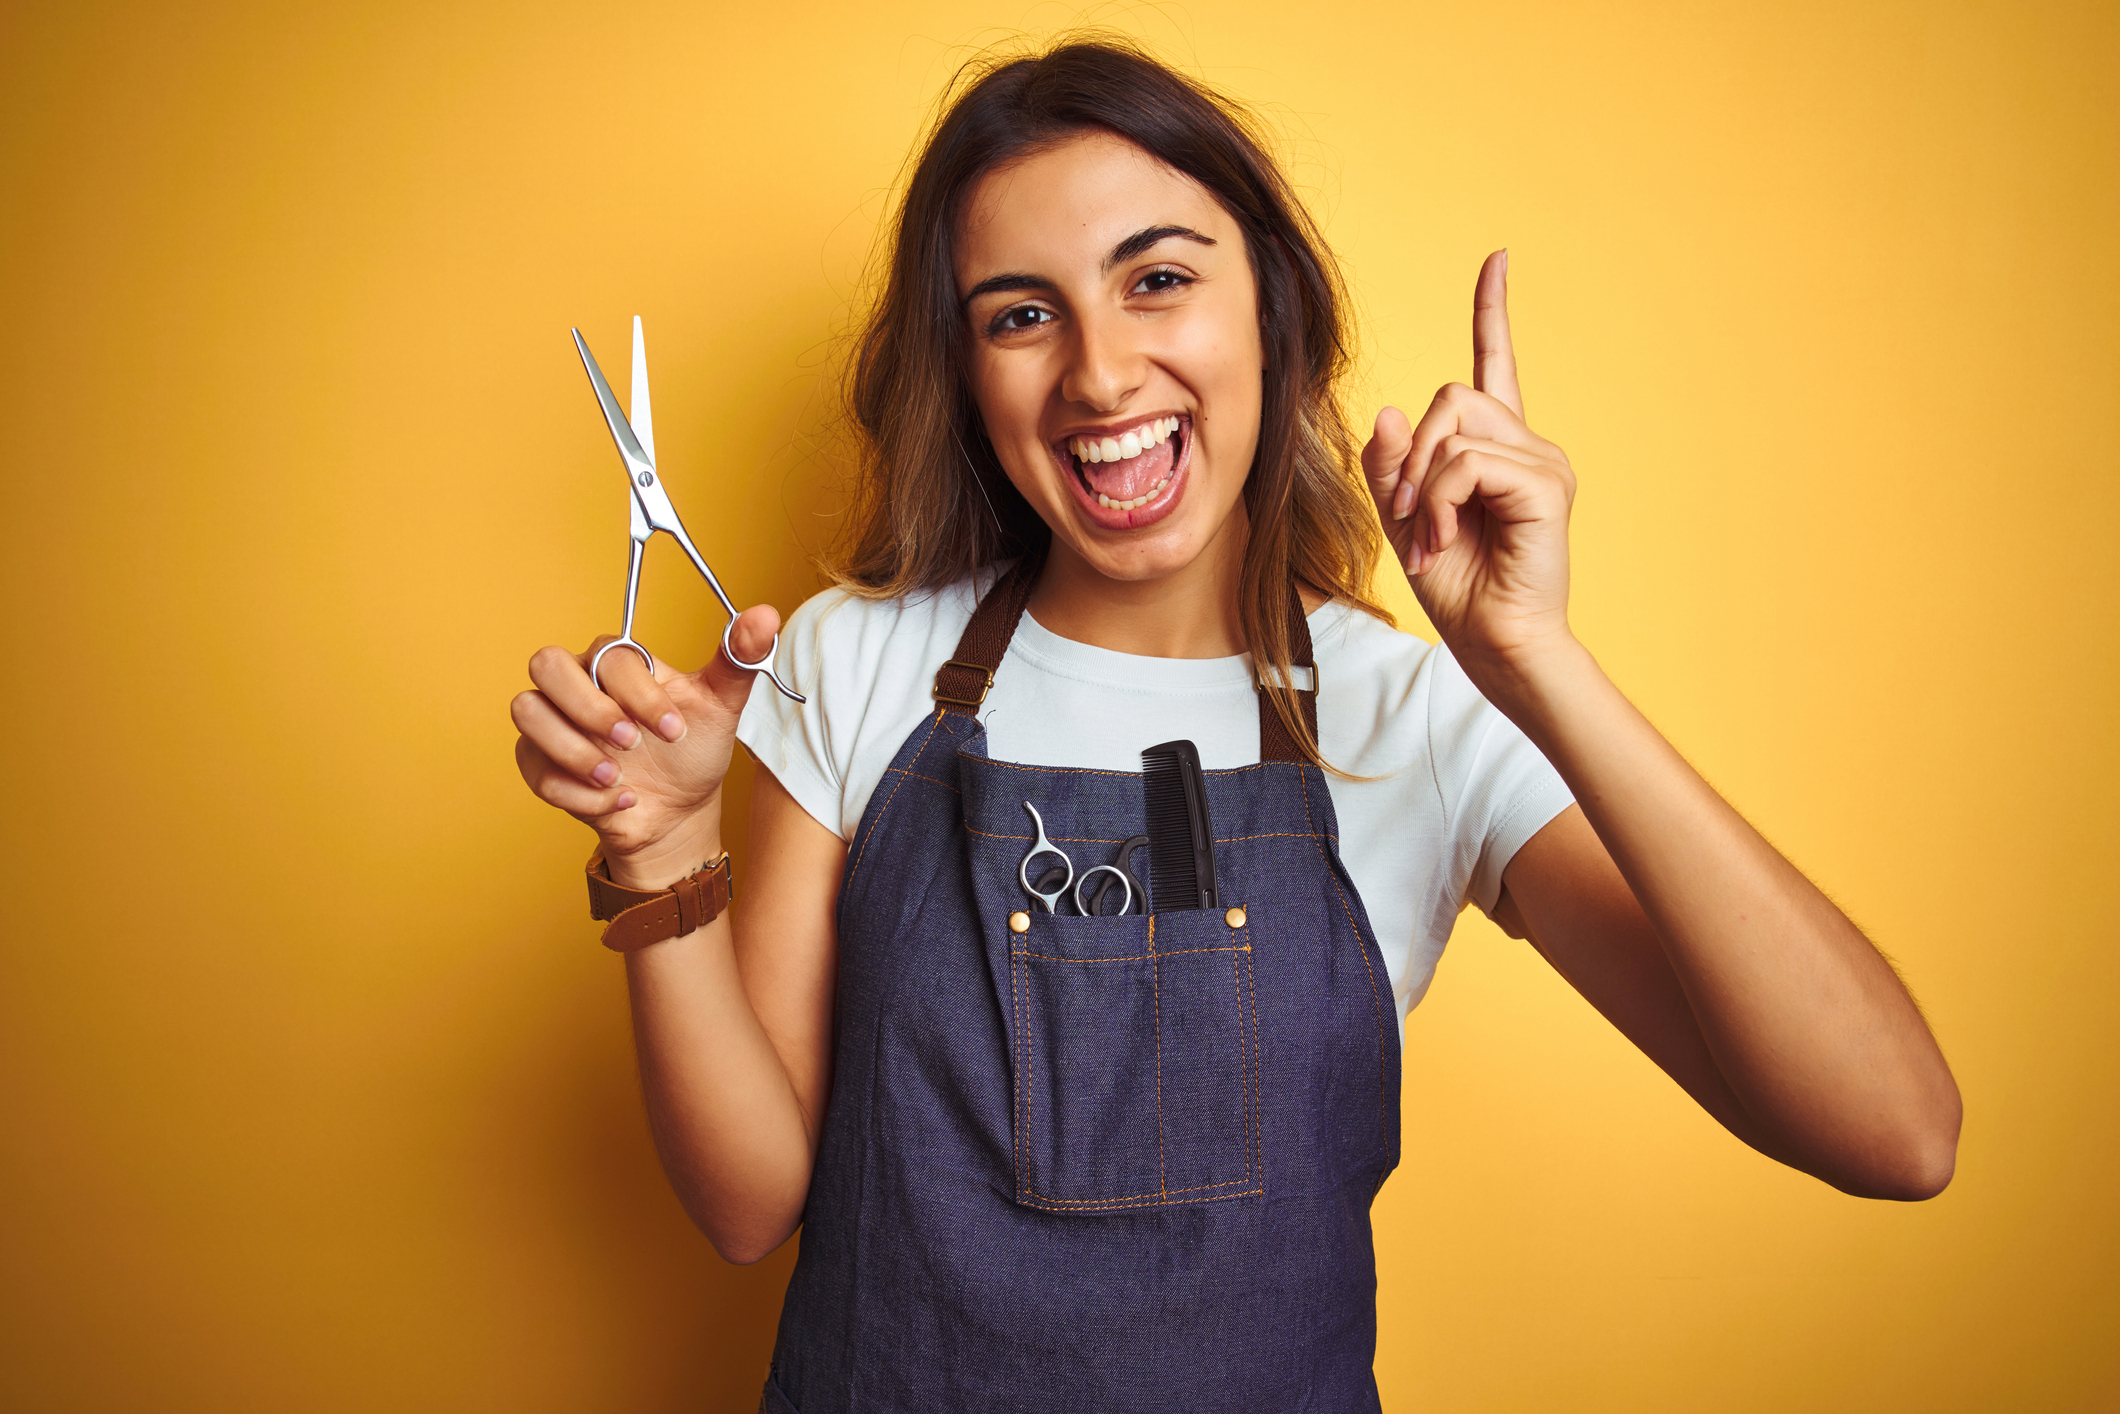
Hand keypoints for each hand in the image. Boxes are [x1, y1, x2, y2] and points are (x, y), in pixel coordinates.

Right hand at [510, 605, 781, 884]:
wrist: (678, 810)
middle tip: (631, 743)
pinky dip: (577, 792)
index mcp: (617, 661)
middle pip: (546, 664)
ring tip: (618, 777)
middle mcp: (576, 683)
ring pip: (527, 711)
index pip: (608, 655)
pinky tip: (619, 801)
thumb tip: (765, 615)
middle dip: (590, 708)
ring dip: (573, 750)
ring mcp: (551, 721)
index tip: (674, 730)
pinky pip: (534, 766)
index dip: (640, 694)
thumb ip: (739, 658)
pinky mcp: (538, 762)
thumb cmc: (693, 749)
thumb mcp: (721, 705)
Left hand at [1361, 250, 1577, 686]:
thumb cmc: (1458, 585)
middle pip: (1452, 397)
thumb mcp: (1406, 518)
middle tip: (1412, 514)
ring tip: (1434, 534)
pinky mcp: (1547, 485)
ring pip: (1456, 429)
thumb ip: (1393, 466)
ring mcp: (1543, 462)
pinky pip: (1468, 464)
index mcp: (1496, 447)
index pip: (1495, 363)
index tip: (1498, 259)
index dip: (1493, 311)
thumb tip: (1388, 412)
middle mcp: (1528, 444)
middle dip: (1414, 454)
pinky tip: (1449, 537)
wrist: (1493, 640)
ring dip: (1425, 484)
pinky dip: (1442, 501)